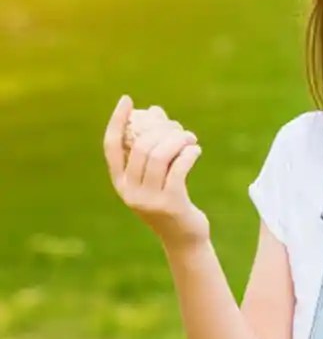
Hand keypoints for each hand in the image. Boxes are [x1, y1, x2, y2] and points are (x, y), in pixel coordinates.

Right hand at [103, 95, 208, 245]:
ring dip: (178, 140)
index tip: (126, 100)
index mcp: (120, 182)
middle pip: (141, 147)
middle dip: (162, 130)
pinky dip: (189, 153)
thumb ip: (155, 145)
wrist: (184, 238)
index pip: (111, 146)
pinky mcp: (170, 204)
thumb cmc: (171, 200)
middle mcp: (129, 191)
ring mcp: (148, 199)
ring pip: (159, 155)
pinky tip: (196, 150)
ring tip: (191, 138)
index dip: (117, 121)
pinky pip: (179, 168)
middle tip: (180, 129)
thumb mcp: (158, 175)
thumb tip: (155, 111)